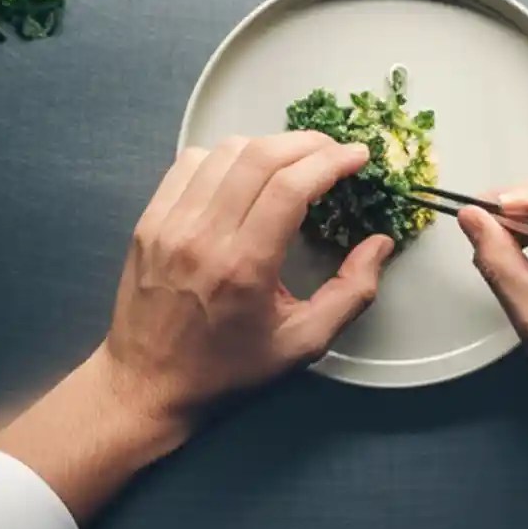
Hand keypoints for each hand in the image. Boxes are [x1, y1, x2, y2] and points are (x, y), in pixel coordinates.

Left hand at [102, 132, 394, 424]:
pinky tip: (245, 170)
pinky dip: (226, 155)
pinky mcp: (149, 220)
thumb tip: (380, 243)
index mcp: (245, 267)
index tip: (358, 156)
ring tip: (295, 159)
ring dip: (269, 145)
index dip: (330, 161)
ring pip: (225, 151)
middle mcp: (203, 236)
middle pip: (260, 157)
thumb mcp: (303, 344)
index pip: (290, 186)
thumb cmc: (228, 369)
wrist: (147, 385)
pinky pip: (190, 163)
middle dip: (308, 143)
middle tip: (335, 151)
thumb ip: (351, 293)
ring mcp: (170, 224)